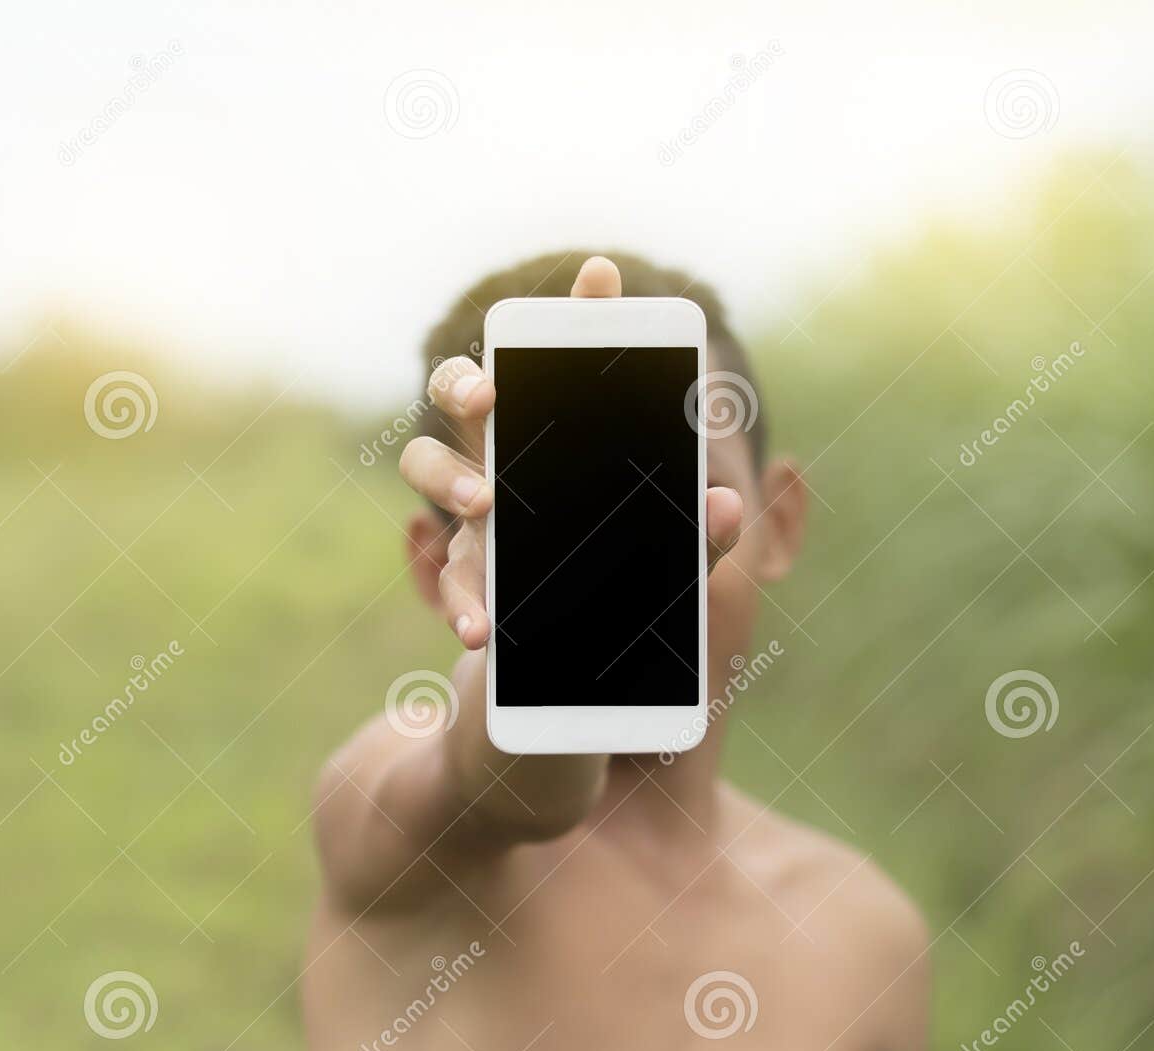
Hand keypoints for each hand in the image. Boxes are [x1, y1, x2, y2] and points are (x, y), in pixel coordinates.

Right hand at [398, 256, 744, 651]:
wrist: (590, 673)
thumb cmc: (631, 587)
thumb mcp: (676, 558)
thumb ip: (701, 530)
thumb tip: (729, 502)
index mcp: (561, 440)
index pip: (564, 363)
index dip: (578, 314)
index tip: (604, 275)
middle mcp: (506, 461)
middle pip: (461, 391)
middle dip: (463, 381)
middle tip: (489, 397)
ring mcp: (475, 516)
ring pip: (424, 465)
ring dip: (446, 476)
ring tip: (483, 504)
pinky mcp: (464, 576)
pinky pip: (447, 575)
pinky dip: (459, 600)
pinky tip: (479, 628)